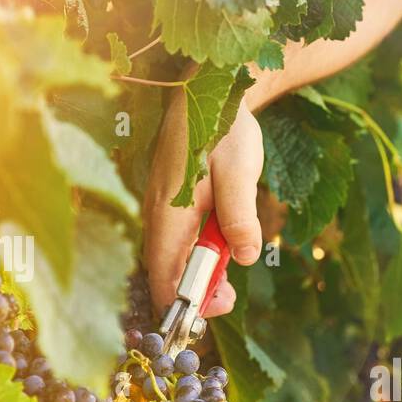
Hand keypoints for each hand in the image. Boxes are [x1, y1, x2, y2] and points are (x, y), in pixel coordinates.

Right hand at [143, 90, 265, 313]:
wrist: (214, 89)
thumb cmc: (225, 128)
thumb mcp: (240, 171)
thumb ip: (239, 215)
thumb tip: (244, 257)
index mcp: (169, 209)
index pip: (162, 272)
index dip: (181, 301)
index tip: (211, 312)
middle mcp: (158, 213)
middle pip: (165, 270)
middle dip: (194, 292)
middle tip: (230, 298)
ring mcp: (162, 209)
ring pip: (171, 258)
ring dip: (199, 274)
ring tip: (229, 281)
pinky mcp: (172, 204)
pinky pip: (178, 241)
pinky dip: (198, 254)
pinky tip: (222, 249)